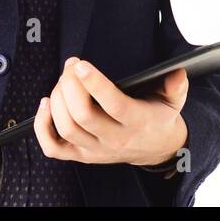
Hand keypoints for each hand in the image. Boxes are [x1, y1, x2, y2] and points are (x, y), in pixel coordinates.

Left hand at [32, 56, 189, 166]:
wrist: (156, 149)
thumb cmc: (159, 117)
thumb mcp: (173, 101)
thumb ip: (176, 86)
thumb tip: (177, 72)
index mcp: (138, 123)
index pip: (114, 105)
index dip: (95, 84)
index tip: (80, 65)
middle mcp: (115, 139)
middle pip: (83, 116)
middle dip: (70, 86)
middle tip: (71, 65)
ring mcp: (96, 150)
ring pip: (66, 128)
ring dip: (57, 99)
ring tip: (63, 79)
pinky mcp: (82, 155)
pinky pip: (53, 147)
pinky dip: (42, 126)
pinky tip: (46, 104)